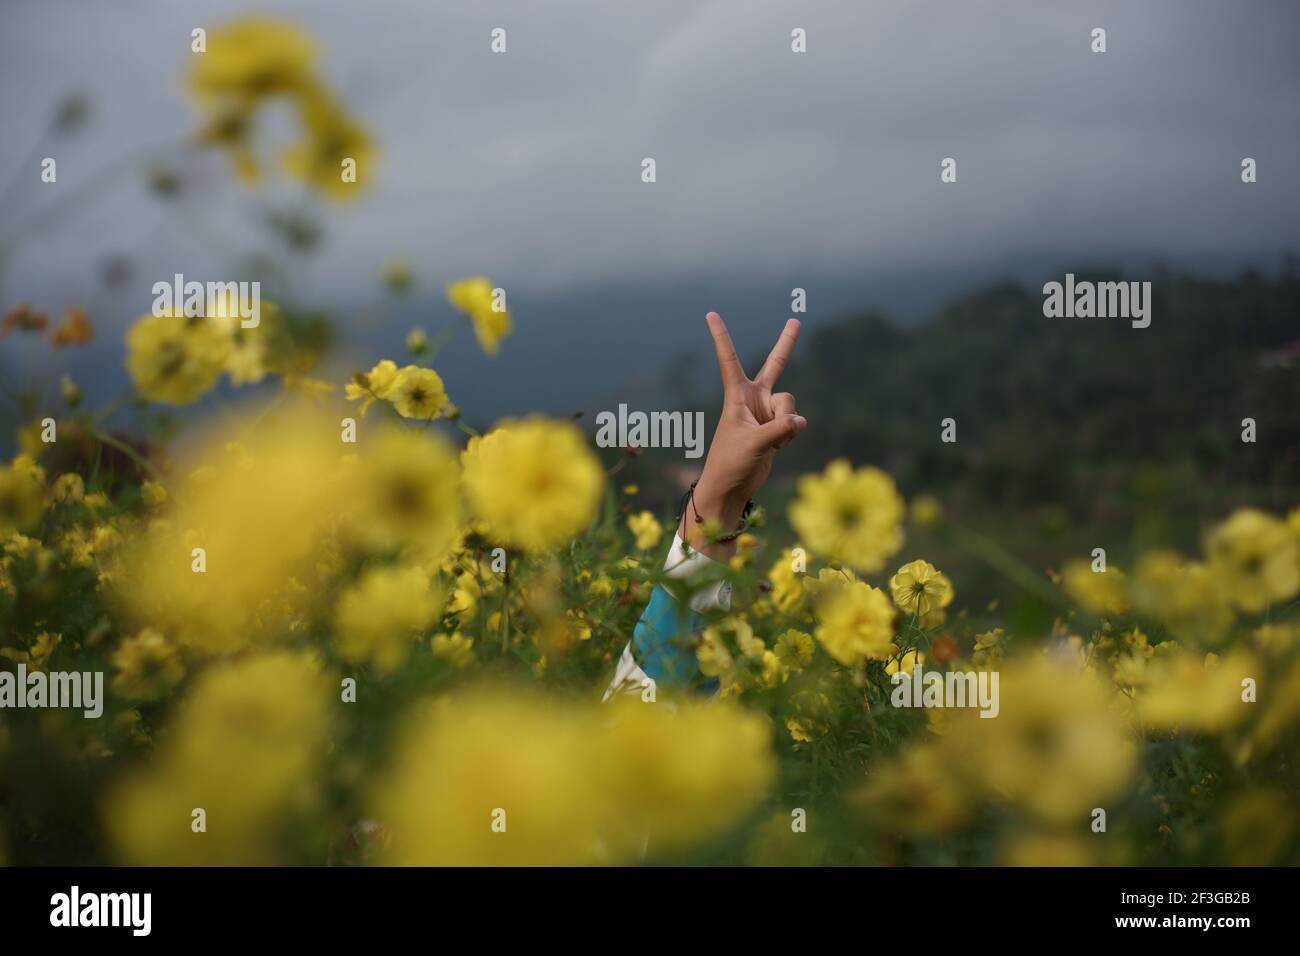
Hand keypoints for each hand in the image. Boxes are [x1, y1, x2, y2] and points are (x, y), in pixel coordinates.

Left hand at [681, 312, 806, 558]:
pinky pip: (794, 422)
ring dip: (786, 422)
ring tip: (771, 440)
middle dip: (786, 344)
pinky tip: (777, 447)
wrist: (731, 487)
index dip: (721, 337)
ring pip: (790, 403)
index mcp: (737, 396)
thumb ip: (780, 429)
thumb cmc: (731, 463)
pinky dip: (790, 434)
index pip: (729, 360)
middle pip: (775, 365)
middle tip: (796, 321)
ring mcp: (766, 412)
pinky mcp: (777, 427)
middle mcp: (753, 399)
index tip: (710, 314)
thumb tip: (802, 421)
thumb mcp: (754, 444)